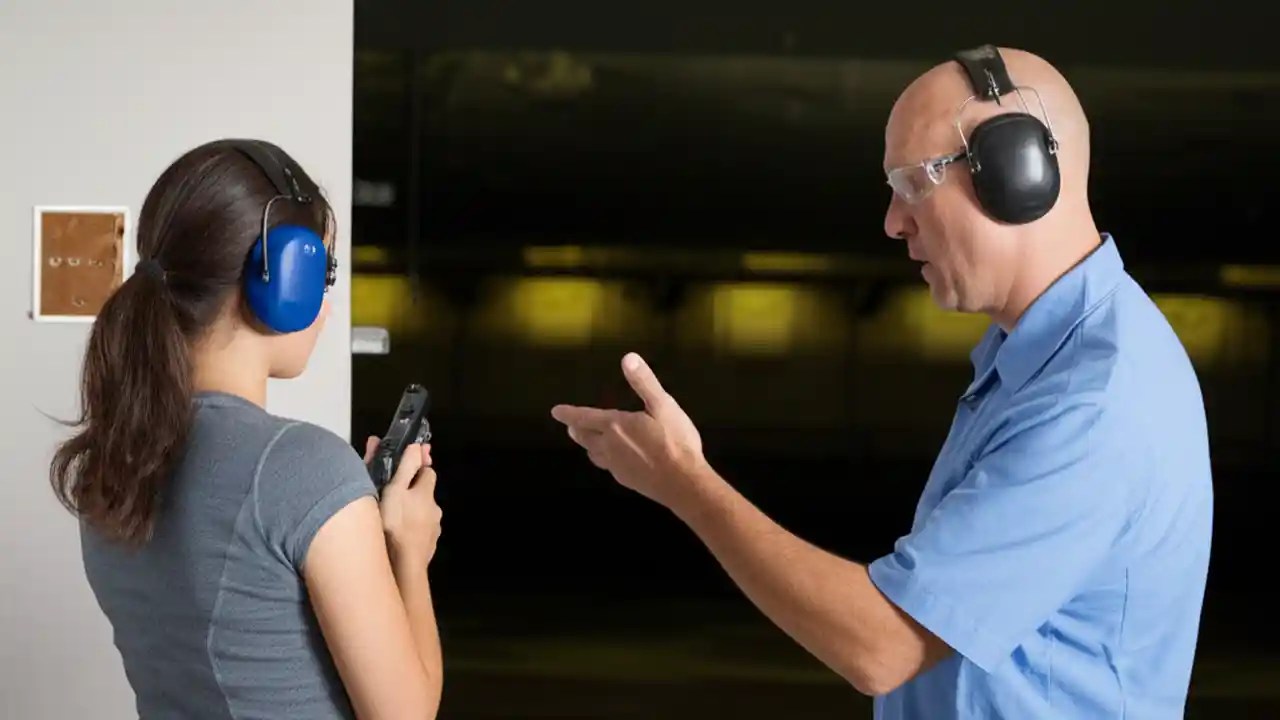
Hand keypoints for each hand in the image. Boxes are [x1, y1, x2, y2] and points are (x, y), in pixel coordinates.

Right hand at [364, 438, 441, 569]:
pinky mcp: (428, 546)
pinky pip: (419, 531)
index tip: (409, 462)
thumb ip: (406, 467)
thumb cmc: (396, 523)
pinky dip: (411, 529)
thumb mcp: (395, 490)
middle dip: (412, 491)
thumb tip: (417, 446)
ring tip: (391, 516)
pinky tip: (397, 534)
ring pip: (422, 513)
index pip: (428, 471)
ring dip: (411, 511)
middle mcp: (435, 508)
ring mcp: (433, 529)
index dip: (418, 466)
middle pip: (424, 493)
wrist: (404, 565)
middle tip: (393, 493)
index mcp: (427, 492)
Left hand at [551, 353, 709, 509]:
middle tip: (570, 425)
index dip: (569, 413)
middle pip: (585, 437)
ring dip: (588, 445)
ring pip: (594, 454)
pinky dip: (604, 458)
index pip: (584, 417)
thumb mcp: (664, 406)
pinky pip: (608, 466)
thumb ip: (644, 383)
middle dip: (576, 429)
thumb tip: (627, 358)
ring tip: (588, 441)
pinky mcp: (626, 480)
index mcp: (616, 426)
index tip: (555, 411)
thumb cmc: (675, 442)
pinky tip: (614, 459)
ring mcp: (616, 466)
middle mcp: (610, 446)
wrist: (682, 484)